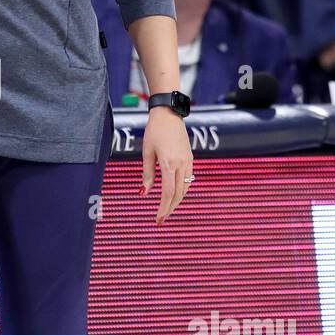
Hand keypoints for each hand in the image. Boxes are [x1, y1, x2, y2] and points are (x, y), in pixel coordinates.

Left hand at [139, 109, 193, 223]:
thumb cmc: (154, 131)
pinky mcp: (191, 159)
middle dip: (169, 208)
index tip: (158, 219)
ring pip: (185, 189)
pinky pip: (188, 180)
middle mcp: (182, 164)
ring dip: (176, 201)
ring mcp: (188, 161)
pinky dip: (182, 191)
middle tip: (161, 220)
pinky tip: (175, 195)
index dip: (163, 208)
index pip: (167, 193)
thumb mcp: (147, 152)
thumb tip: (144, 193)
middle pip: (178, 194)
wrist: (169, 114)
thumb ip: (147, 174)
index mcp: (169, 163)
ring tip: (166, 210)